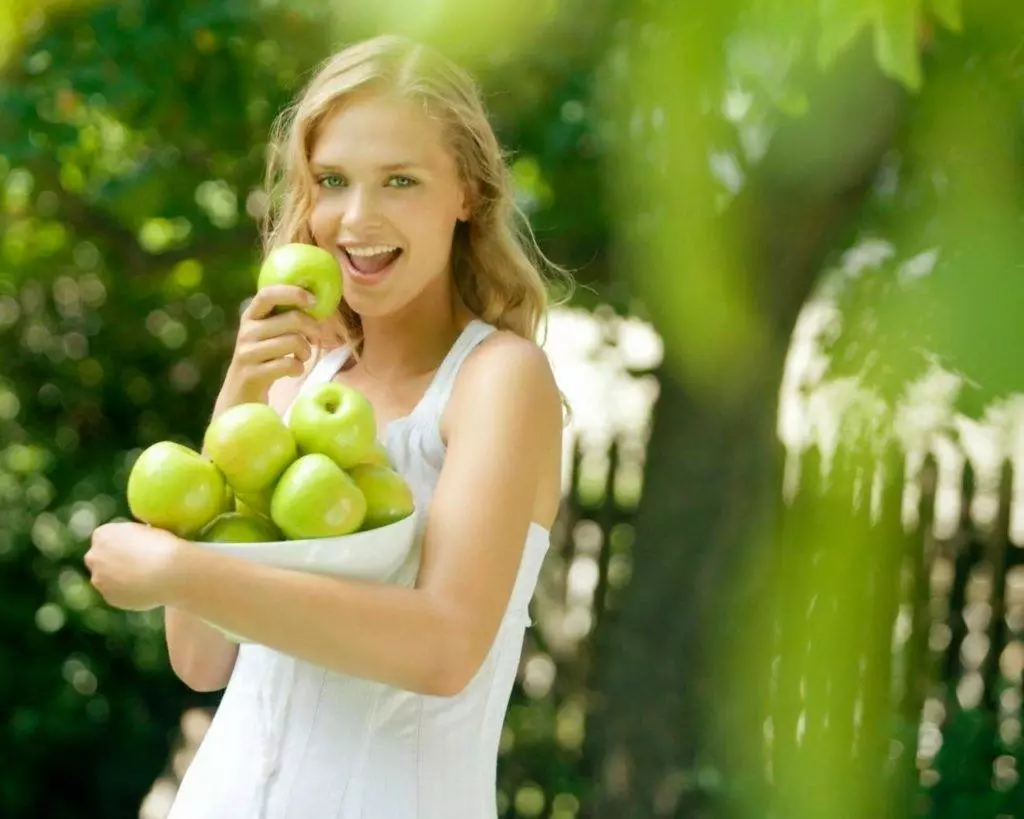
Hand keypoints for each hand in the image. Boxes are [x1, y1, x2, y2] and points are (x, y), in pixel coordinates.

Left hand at [84, 522, 186, 610]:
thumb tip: (132, 543)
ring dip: (117, 578)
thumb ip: (130, 537)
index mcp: (103, 534)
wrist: (170, 573)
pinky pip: (115, 594)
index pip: (105, 537)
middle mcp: (94, 557)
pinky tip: (144, 589)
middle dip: (112, 561)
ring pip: (105, 578)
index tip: (135, 546)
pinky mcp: (109, 598)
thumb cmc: (163, 545)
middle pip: (99, 558)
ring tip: (142, 578)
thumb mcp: (145, 529)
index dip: (121, 542)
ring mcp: (99, 580)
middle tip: (135, 563)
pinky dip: (126, 592)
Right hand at [226, 285, 323, 402]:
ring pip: (294, 341)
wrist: (240, 395)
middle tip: (315, 338)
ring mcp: (247, 353)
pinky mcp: (252, 373)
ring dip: (306, 351)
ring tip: (302, 357)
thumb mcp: (268, 334)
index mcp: (250, 316)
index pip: (268, 294)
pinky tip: (294, 370)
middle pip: (292, 319)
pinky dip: (298, 368)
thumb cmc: (263, 359)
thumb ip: (284, 317)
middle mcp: (246, 331)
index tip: (314, 301)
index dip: (293, 293)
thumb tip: (315, 301)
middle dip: (313, 329)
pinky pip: (289, 364)